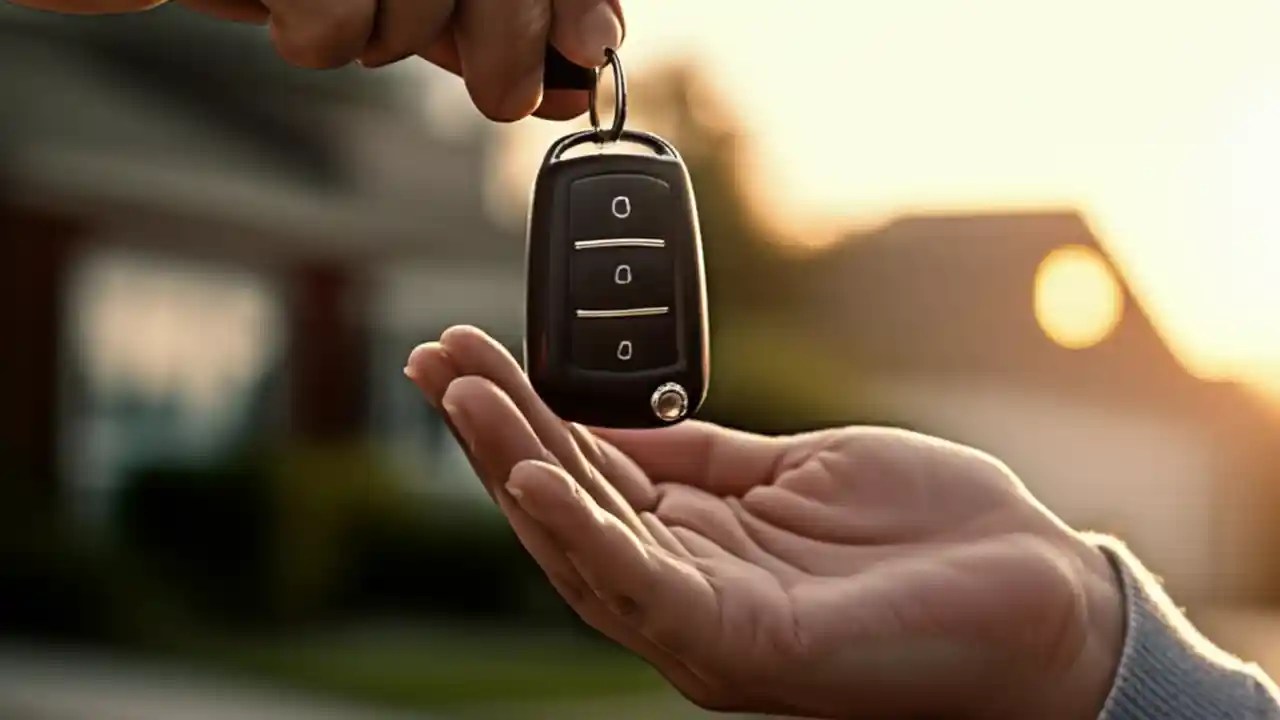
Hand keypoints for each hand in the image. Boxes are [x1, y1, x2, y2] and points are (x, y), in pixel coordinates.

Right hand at [7, 0, 623, 120]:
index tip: (588, 50)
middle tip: (496, 90)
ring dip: (390, 38)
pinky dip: (317, 40)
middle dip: (507, 47)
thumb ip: (487, 24)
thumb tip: (569, 76)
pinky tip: (290, 6)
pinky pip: (334, 25)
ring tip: (352, 9)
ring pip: (421, 5)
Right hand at [403, 326, 1124, 719]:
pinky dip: (583, 532)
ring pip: (583, 544)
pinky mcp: (740, 645)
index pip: (585, 471)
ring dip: (516, 467)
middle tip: (437, 359)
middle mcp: (687, 588)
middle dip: (495, 429)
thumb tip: (612, 417)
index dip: (523, 412)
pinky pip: (642, 586)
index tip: (468, 352)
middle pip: (564, 504)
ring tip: (465, 397)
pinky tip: (536, 476)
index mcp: (697, 542)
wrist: (1035, 591)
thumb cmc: (926, 534)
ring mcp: (707, 624)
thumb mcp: (794, 469)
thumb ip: (700, 454)